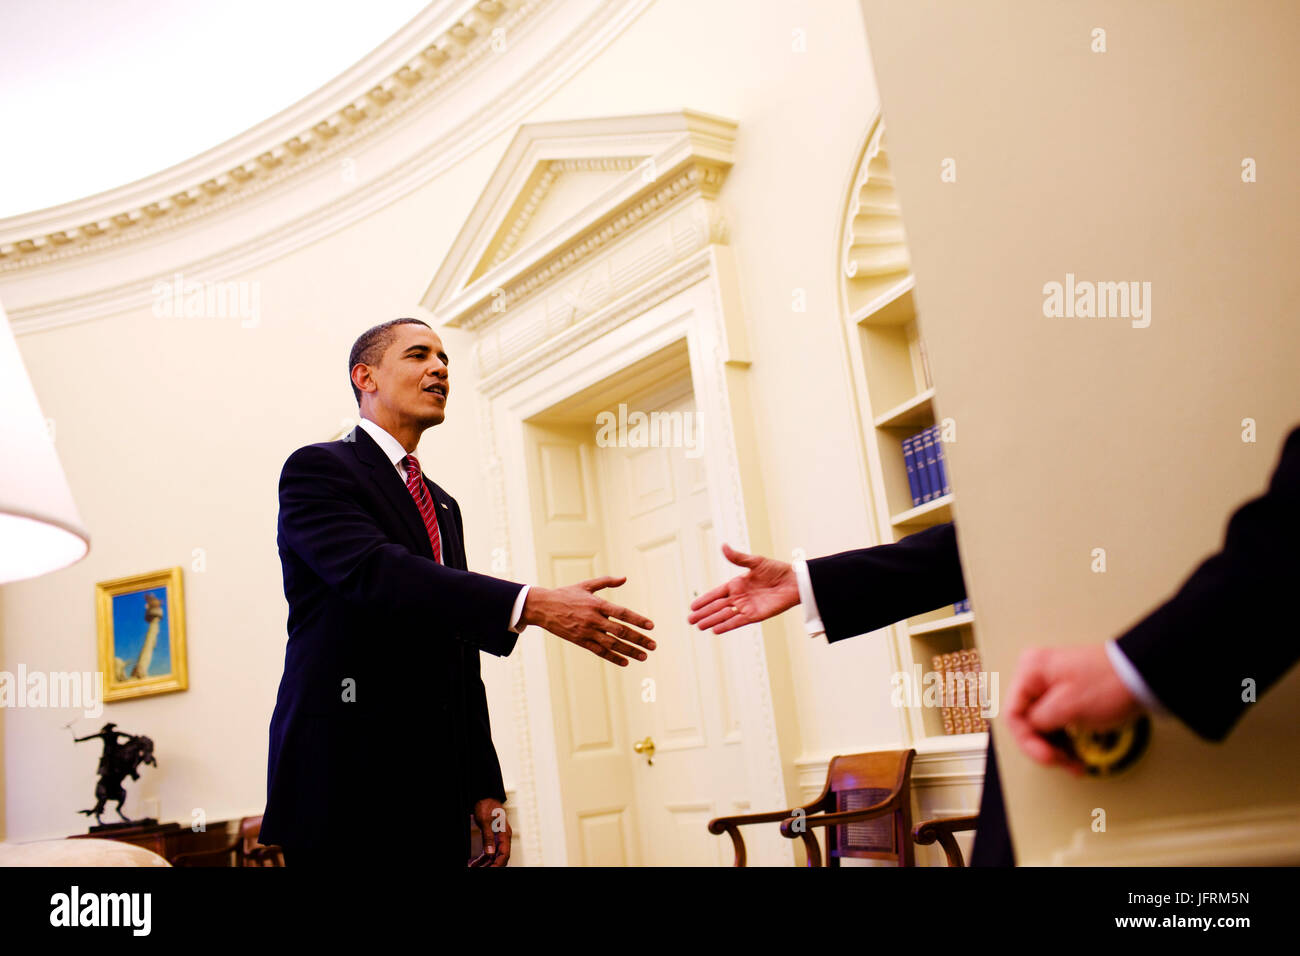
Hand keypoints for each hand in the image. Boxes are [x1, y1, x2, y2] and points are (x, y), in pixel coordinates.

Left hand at [468, 797, 510, 866]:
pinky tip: (475, 863)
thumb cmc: (487, 805)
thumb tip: (490, 854)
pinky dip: (483, 858)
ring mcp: (499, 837)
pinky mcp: (493, 837)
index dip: (498, 864)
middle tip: (481, 871)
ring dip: (486, 864)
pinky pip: (490, 851)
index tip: (490, 870)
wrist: (485, 795)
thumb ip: (488, 838)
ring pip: (494, 856)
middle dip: (492, 866)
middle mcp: (504, 837)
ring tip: (475, 868)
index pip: (505, 854)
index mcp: (505, 833)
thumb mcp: (485, 821)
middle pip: (501, 857)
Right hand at [521, 576, 655, 665]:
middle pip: (621, 631)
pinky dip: (613, 657)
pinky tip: (625, 661)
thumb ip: (606, 581)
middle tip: (653, 646)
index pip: (622, 613)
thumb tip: (624, 578)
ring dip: (629, 651)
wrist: (543, 607)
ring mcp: (587, 631)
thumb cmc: (566, 594)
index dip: (638, 620)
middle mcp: (594, 619)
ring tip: (644, 656)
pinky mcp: (580, 641)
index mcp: (597, 604)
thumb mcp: (586, 585)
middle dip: (639, 639)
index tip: (651, 626)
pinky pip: (599, 651)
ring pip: (612, 644)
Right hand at [687, 543, 799, 633]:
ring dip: (712, 620)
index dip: (704, 600)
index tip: (692, 606)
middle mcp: (739, 597)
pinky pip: (738, 621)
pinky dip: (727, 626)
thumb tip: (723, 546)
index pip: (716, 594)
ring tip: (698, 626)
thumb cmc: (776, 570)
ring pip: (724, 615)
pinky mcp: (755, 615)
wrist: (794, 582)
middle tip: (690, 619)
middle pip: (717, 606)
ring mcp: (746, 607)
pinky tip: (716, 630)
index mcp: (737, 584)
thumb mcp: (755, 562)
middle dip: (704, 613)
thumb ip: (738, 558)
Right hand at [1005, 644, 1143, 773]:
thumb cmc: (1111, 684)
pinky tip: (1076, 755)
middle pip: (1027, 722)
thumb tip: (1031, 730)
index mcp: (1031, 670)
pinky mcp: (1068, 696)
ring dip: (1056, 748)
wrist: (1144, 677)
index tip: (1046, 758)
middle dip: (1044, 746)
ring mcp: (1053, 686)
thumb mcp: (1067, 707)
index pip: (1013, 713)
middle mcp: (1038, 676)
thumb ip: (1040, 721)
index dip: (1027, 740)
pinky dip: (1066, 742)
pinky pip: (1057, 724)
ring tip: (1073, 762)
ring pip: (1043, 726)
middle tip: (1060, 761)